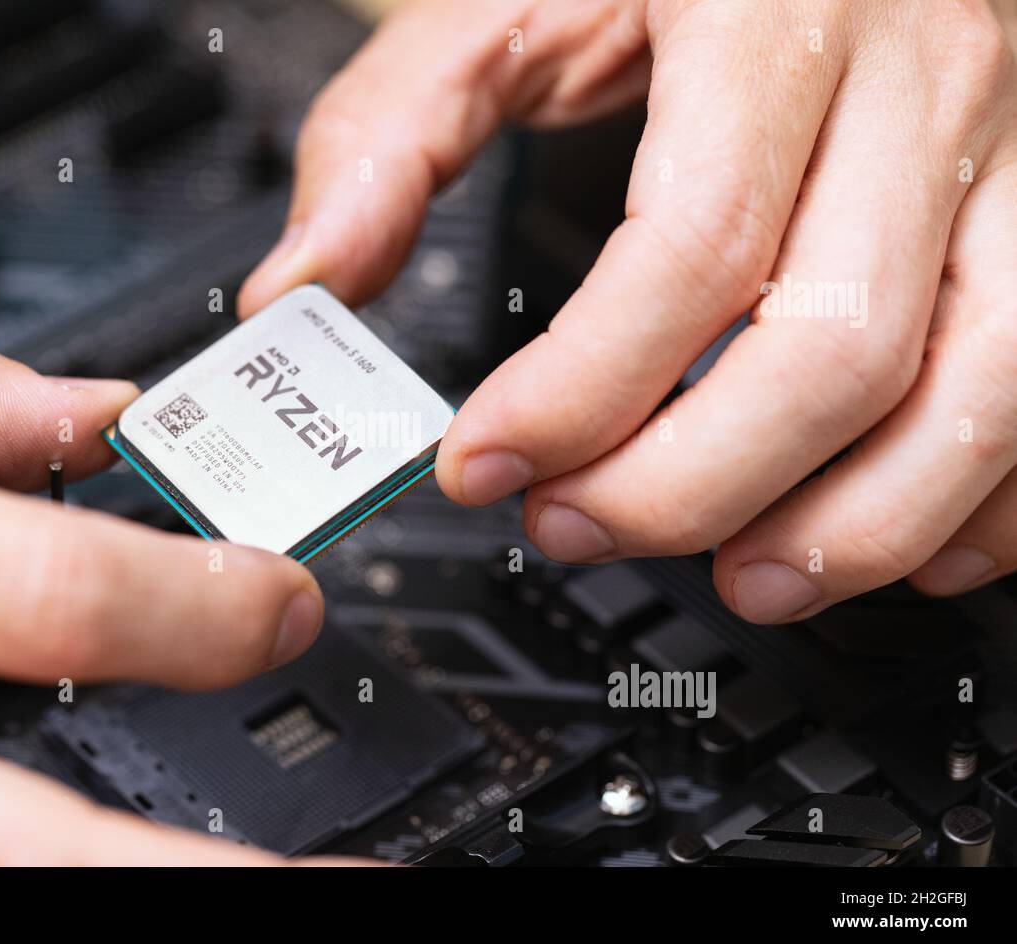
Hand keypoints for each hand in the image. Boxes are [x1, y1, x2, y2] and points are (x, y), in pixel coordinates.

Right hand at [0, 309, 324, 863]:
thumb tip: (92, 415)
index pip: (61, 593)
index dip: (203, 608)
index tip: (283, 606)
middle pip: (43, 842)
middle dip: (211, 874)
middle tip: (349, 877)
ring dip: (137, 901)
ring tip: (250, 886)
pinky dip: (20, 882)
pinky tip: (97, 858)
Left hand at [238, 0, 1016, 623]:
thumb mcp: (508, 2)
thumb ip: (392, 136)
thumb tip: (305, 281)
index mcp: (769, 19)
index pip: (689, 254)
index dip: (579, 394)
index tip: (486, 464)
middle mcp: (917, 82)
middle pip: (832, 349)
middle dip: (691, 485)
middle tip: (577, 527)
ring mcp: (1005, 155)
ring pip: (975, 388)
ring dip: (854, 524)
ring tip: (743, 578)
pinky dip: (988, 497)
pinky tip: (898, 537)